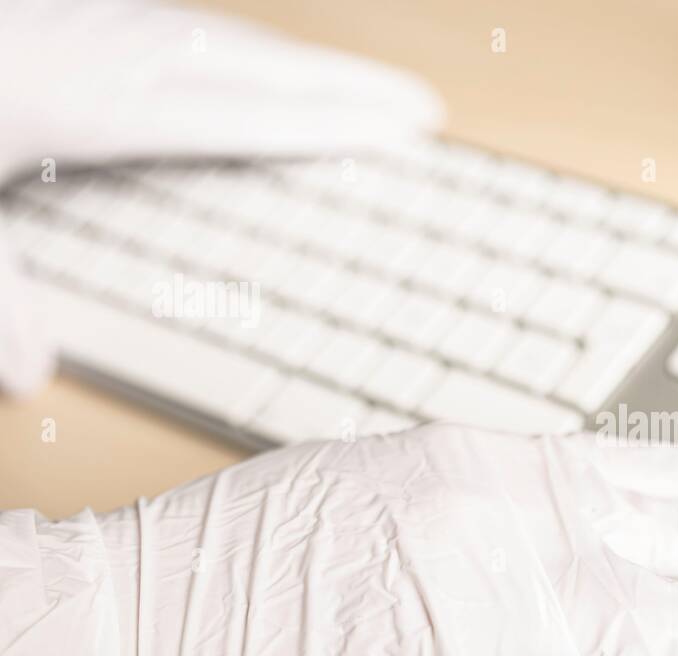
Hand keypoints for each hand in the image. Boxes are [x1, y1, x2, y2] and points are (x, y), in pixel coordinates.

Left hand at [0, 0, 442, 395]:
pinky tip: (221, 66)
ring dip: (285, 65)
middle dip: (338, 85)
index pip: (232, 112)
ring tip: (345, 93)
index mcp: (71, 99)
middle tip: (415, 106)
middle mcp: (84, 46)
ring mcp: (68, 19)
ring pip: (205, 36)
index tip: (402, 129)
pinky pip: (159, 28)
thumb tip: (32, 373)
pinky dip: (219, 51)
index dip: (324, 122)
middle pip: (242, 61)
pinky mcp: (50, 18)